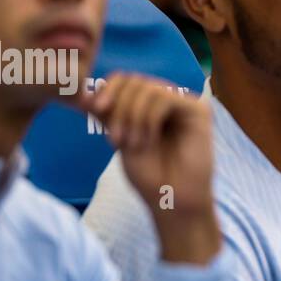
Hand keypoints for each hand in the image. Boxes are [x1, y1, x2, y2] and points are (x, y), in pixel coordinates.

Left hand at [81, 72, 221, 264]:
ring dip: (132, 115)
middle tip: (115, 139)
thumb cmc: (150, 176)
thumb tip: (82, 93)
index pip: (126, 80)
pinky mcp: (199, 111)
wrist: (172, 200)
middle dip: (118, 107)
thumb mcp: (120, 139)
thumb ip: (107, 115)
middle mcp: (168, 100)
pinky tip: (148, 140)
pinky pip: (166, 98)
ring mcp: (184, 105)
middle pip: (135, 81)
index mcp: (149, 105)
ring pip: (149, 88)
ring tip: (132, 144)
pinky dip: (149, 117)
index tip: (93, 109)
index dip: (108, 89)